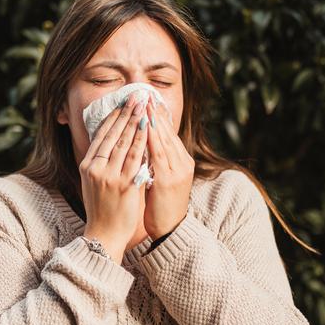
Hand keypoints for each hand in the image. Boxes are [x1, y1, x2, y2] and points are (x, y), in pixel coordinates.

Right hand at [80, 93, 149, 261]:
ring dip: (136, 121)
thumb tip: (110, 142)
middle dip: (126, 113)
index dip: (113, 116)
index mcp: (88, 165)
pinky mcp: (124, 185)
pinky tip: (149, 128)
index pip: (101, 135)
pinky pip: (135, 158)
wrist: (104, 234)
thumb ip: (101, 163)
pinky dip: (142, 141)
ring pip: (125, 143)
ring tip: (144, 105)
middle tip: (136, 96)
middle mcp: (96, 168)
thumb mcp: (94, 182)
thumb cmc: (102, 208)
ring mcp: (110, 176)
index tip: (122, 102)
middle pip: (113, 134)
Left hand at [143, 97, 193, 238]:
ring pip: (164, 140)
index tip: (147, 100)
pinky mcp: (169, 180)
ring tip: (144, 104)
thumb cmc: (162, 207)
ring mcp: (177, 170)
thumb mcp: (160, 179)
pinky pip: (159, 154)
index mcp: (181, 162)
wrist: (170, 231)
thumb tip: (142, 144)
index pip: (169, 133)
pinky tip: (145, 127)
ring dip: (153, 120)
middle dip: (155, 112)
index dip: (158, 116)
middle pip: (168, 132)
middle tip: (144, 93)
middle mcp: (182, 163)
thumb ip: (155, 162)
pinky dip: (152, 139)